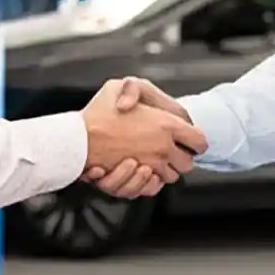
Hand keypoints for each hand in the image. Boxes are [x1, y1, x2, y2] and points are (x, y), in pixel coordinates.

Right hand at [80, 78, 207, 197]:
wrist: (75, 140)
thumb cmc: (96, 112)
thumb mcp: (117, 85)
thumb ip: (136, 88)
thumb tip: (144, 105)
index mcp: (166, 125)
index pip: (199, 140)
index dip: (195, 139)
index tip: (186, 137)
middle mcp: (162, 149)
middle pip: (188, 163)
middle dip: (181, 157)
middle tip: (168, 149)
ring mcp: (149, 167)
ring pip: (171, 177)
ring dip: (164, 170)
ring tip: (150, 158)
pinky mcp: (136, 182)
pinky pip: (153, 188)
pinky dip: (150, 183)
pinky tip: (142, 171)